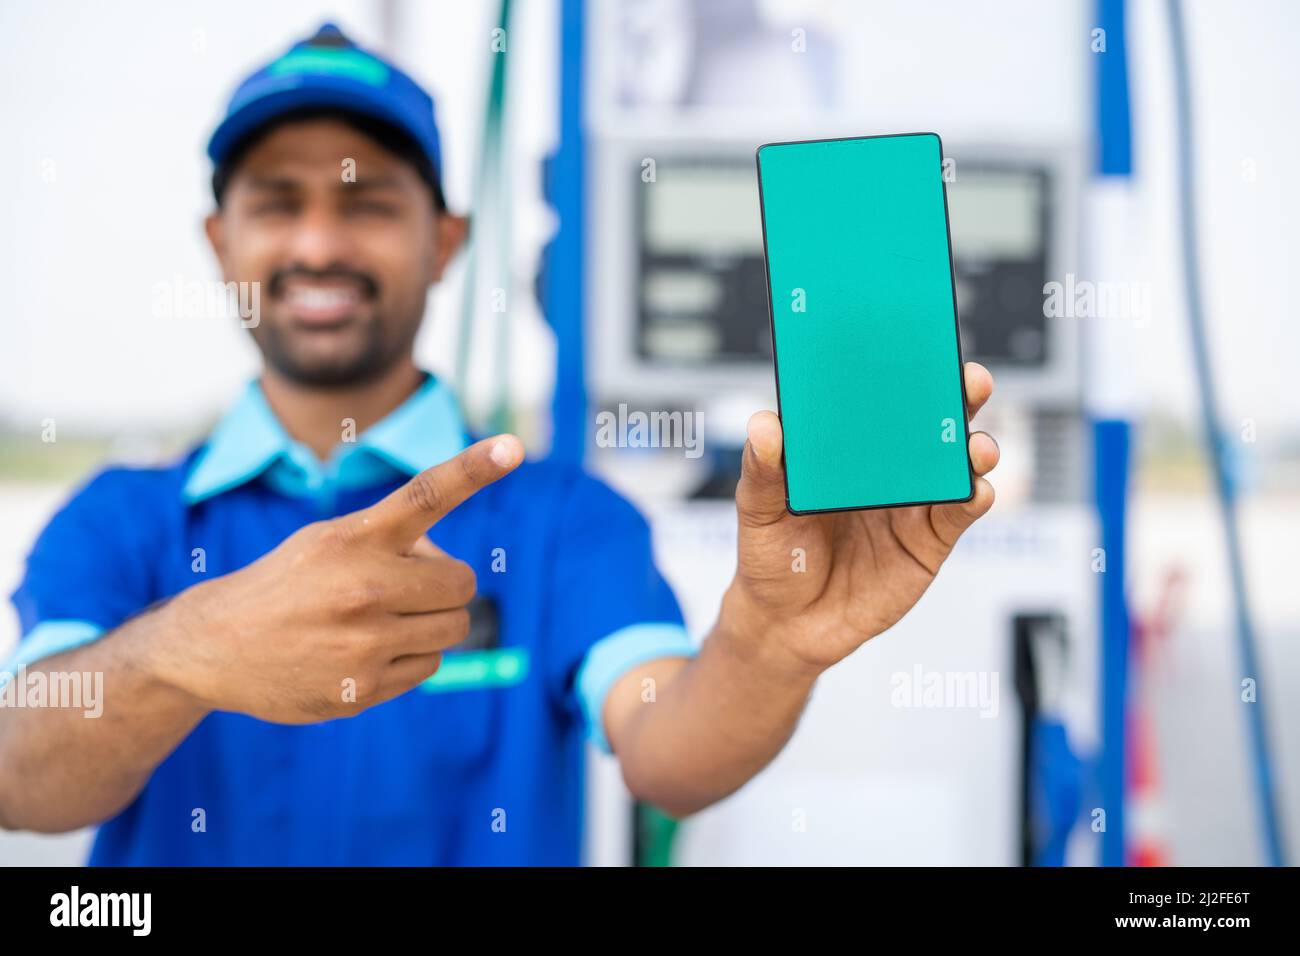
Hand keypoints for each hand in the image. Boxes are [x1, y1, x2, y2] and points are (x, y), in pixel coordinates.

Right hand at [148, 435, 523, 722]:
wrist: (214, 646)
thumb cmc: (288, 583)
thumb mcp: (327, 541)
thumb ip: (392, 543)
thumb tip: (453, 571)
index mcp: (354, 537)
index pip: (425, 494)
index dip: (473, 468)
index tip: (513, 446)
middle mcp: (364, 586)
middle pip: (462, 583)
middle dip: (444, 586)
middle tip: (407, 588)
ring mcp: (365, 642)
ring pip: (453, 629)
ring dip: (431, 623)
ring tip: (382, 620)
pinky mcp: (364, 689)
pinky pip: (429, 668)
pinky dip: (411, 659)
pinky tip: (366, 653)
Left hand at [719, 362, 998, 677]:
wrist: (788, 625)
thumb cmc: (771, 557)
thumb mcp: (756, 511)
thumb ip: (762, 471)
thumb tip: (764, 425)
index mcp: (845, 448)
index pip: (877, 400)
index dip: (898, 369)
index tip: (914, 343)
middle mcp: (886, 467)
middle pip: (929, 422)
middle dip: (955, 395)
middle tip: (967, 380)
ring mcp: (911, 502)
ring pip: (954, 463)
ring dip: (973, 446)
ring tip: (975, 444)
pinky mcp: (928, 541)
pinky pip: (958, 513)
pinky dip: (973, 496)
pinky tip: (975, 487)